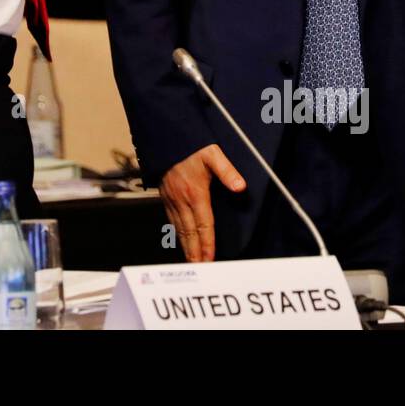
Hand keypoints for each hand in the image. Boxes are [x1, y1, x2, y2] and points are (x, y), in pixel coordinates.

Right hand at [159, 144, 245, 261]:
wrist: (165, 137)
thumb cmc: (190, 145)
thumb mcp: (212, 154)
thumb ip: (227, 171)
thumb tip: (240, 187)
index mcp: (195, 192)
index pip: (203, 224)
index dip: (207, 243)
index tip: (210, 258)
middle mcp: (181, 198)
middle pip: (189, 231)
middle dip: (194, 251)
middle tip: (200, 268)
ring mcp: (171, 198)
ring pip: (178, 227)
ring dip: (185, 245)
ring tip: (191, 260)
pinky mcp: (164, 194)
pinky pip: (170, 218)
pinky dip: (176, 232)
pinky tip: (179, 238)